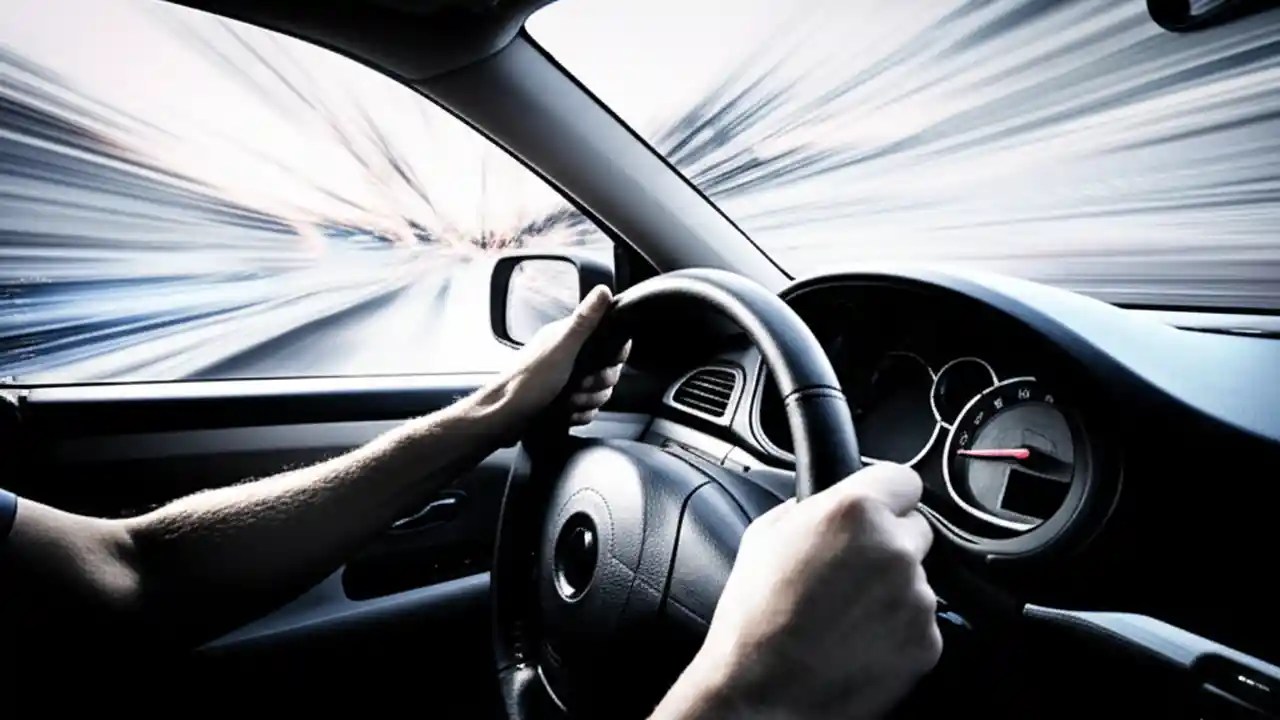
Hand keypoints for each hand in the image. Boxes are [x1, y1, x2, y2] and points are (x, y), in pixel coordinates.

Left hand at [496, 285, 630, 426]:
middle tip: (582, 386)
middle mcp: (568, 355)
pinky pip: (587, 408)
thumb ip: (584, 322)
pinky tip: (568, 413)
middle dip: (598, 385)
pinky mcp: (563, 399)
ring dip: (588, 401)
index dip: (613, 356)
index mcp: (568, 337)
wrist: (505, 417)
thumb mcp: (561, 349)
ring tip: (570, 402)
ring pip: (598, 391)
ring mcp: (566, 378)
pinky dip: (580, 413)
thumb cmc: (527, 382)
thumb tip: (603, 291)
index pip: (608, 340)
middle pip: (607, 370)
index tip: (603, 366)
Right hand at [654, 463, 940, 719]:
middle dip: (889, 544)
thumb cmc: (754, 618)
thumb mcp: (764, 536)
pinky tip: (856, 639)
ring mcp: (916, 599)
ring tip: (844, 613)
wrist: (760, 692)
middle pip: (915, 530)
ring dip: (891, 589)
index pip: (903, 480)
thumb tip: (826, 501)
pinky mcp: (927, 642)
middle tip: (850, 570)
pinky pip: (919, 622)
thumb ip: (809, 508)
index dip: (887, 495)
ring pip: (916, 579)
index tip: (879, 508)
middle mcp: (894, 549)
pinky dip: (897, 629)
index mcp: (855, 511)